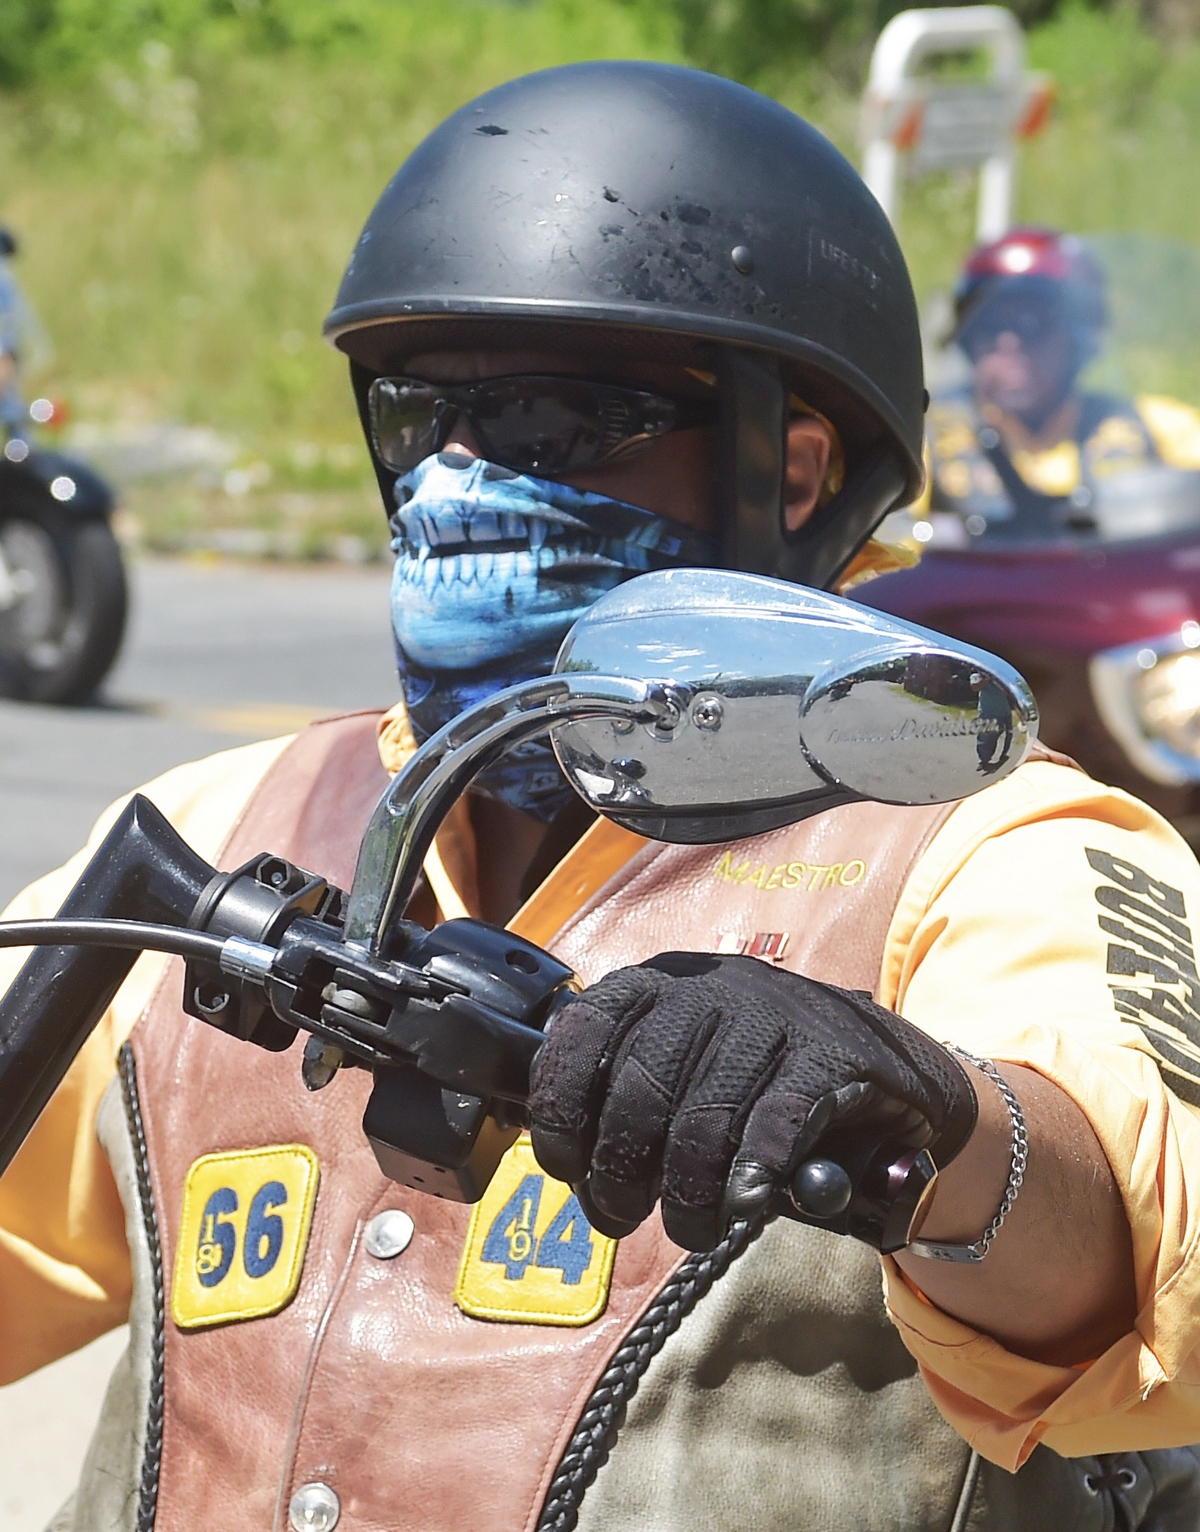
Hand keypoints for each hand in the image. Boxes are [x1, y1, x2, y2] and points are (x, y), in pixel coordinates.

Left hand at [529, 952, 977, 1250]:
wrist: (885, 1070)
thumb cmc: (762, 1082)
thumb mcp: (686, 1071)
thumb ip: (627, 1102)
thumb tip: (574, 1169)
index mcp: (659, 984)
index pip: (585, 1029)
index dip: (562, 1106)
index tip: (566, 1167)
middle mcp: (711, 987)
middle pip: (641, 1084)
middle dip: (621, 1169)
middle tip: (623, 1216)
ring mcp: (774, 1013)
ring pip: (705, 1115)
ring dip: (689, 1192)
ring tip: (693, 1227)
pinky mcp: (832, 1054)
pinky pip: (776, 1123)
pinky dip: (753, 1174)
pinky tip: (747, 1202)